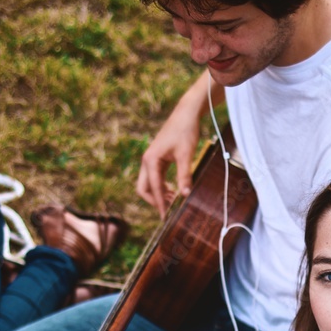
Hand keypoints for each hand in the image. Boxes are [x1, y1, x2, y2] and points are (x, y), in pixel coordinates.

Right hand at [137, 97, 200, 216]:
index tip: (165, 218)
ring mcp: (151, 159)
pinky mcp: (157, 158)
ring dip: (160, 194)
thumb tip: (185, 195)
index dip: (160, 204)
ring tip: (174, 202)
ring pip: (149, 183)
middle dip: (154, 201)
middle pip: (144, 188)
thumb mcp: (186, 155)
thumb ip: (184, 176)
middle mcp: (147, 160)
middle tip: (169, 211)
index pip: (153, 188)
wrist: (186, 113)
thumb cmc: (185, 131)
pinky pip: (156, 177)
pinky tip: (174, 190)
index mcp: (151, 160)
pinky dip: (162, 186)